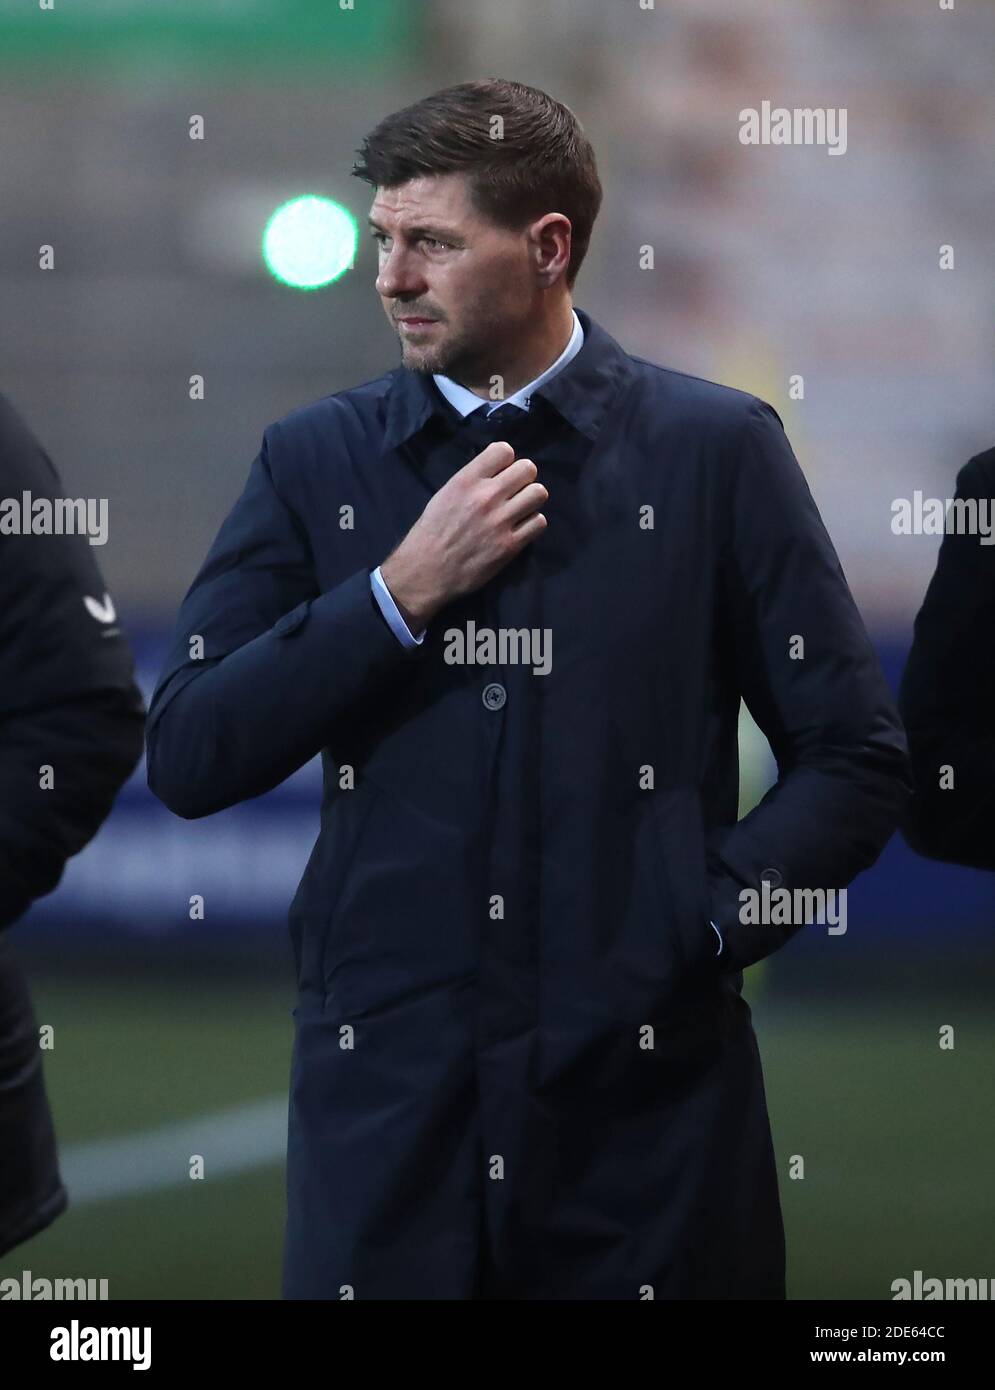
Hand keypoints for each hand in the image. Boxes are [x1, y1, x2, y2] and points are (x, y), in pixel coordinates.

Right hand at [379, 441, 547, 631]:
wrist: (427, 571)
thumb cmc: (432, 532)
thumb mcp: (445, 494)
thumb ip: (473, 480)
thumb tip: (498, 471)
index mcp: (466, 481)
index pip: (504, 450)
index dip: (506, 461)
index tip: (501, 474)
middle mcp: (486, 496)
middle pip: (527, 469)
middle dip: (524, 478)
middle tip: (516, 491)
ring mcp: (500, 521)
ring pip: (538, 494)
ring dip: (531, 500)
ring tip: (520, 509)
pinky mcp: (510, 545)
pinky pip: (539, 522)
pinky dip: (532, 523)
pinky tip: (520, 528)